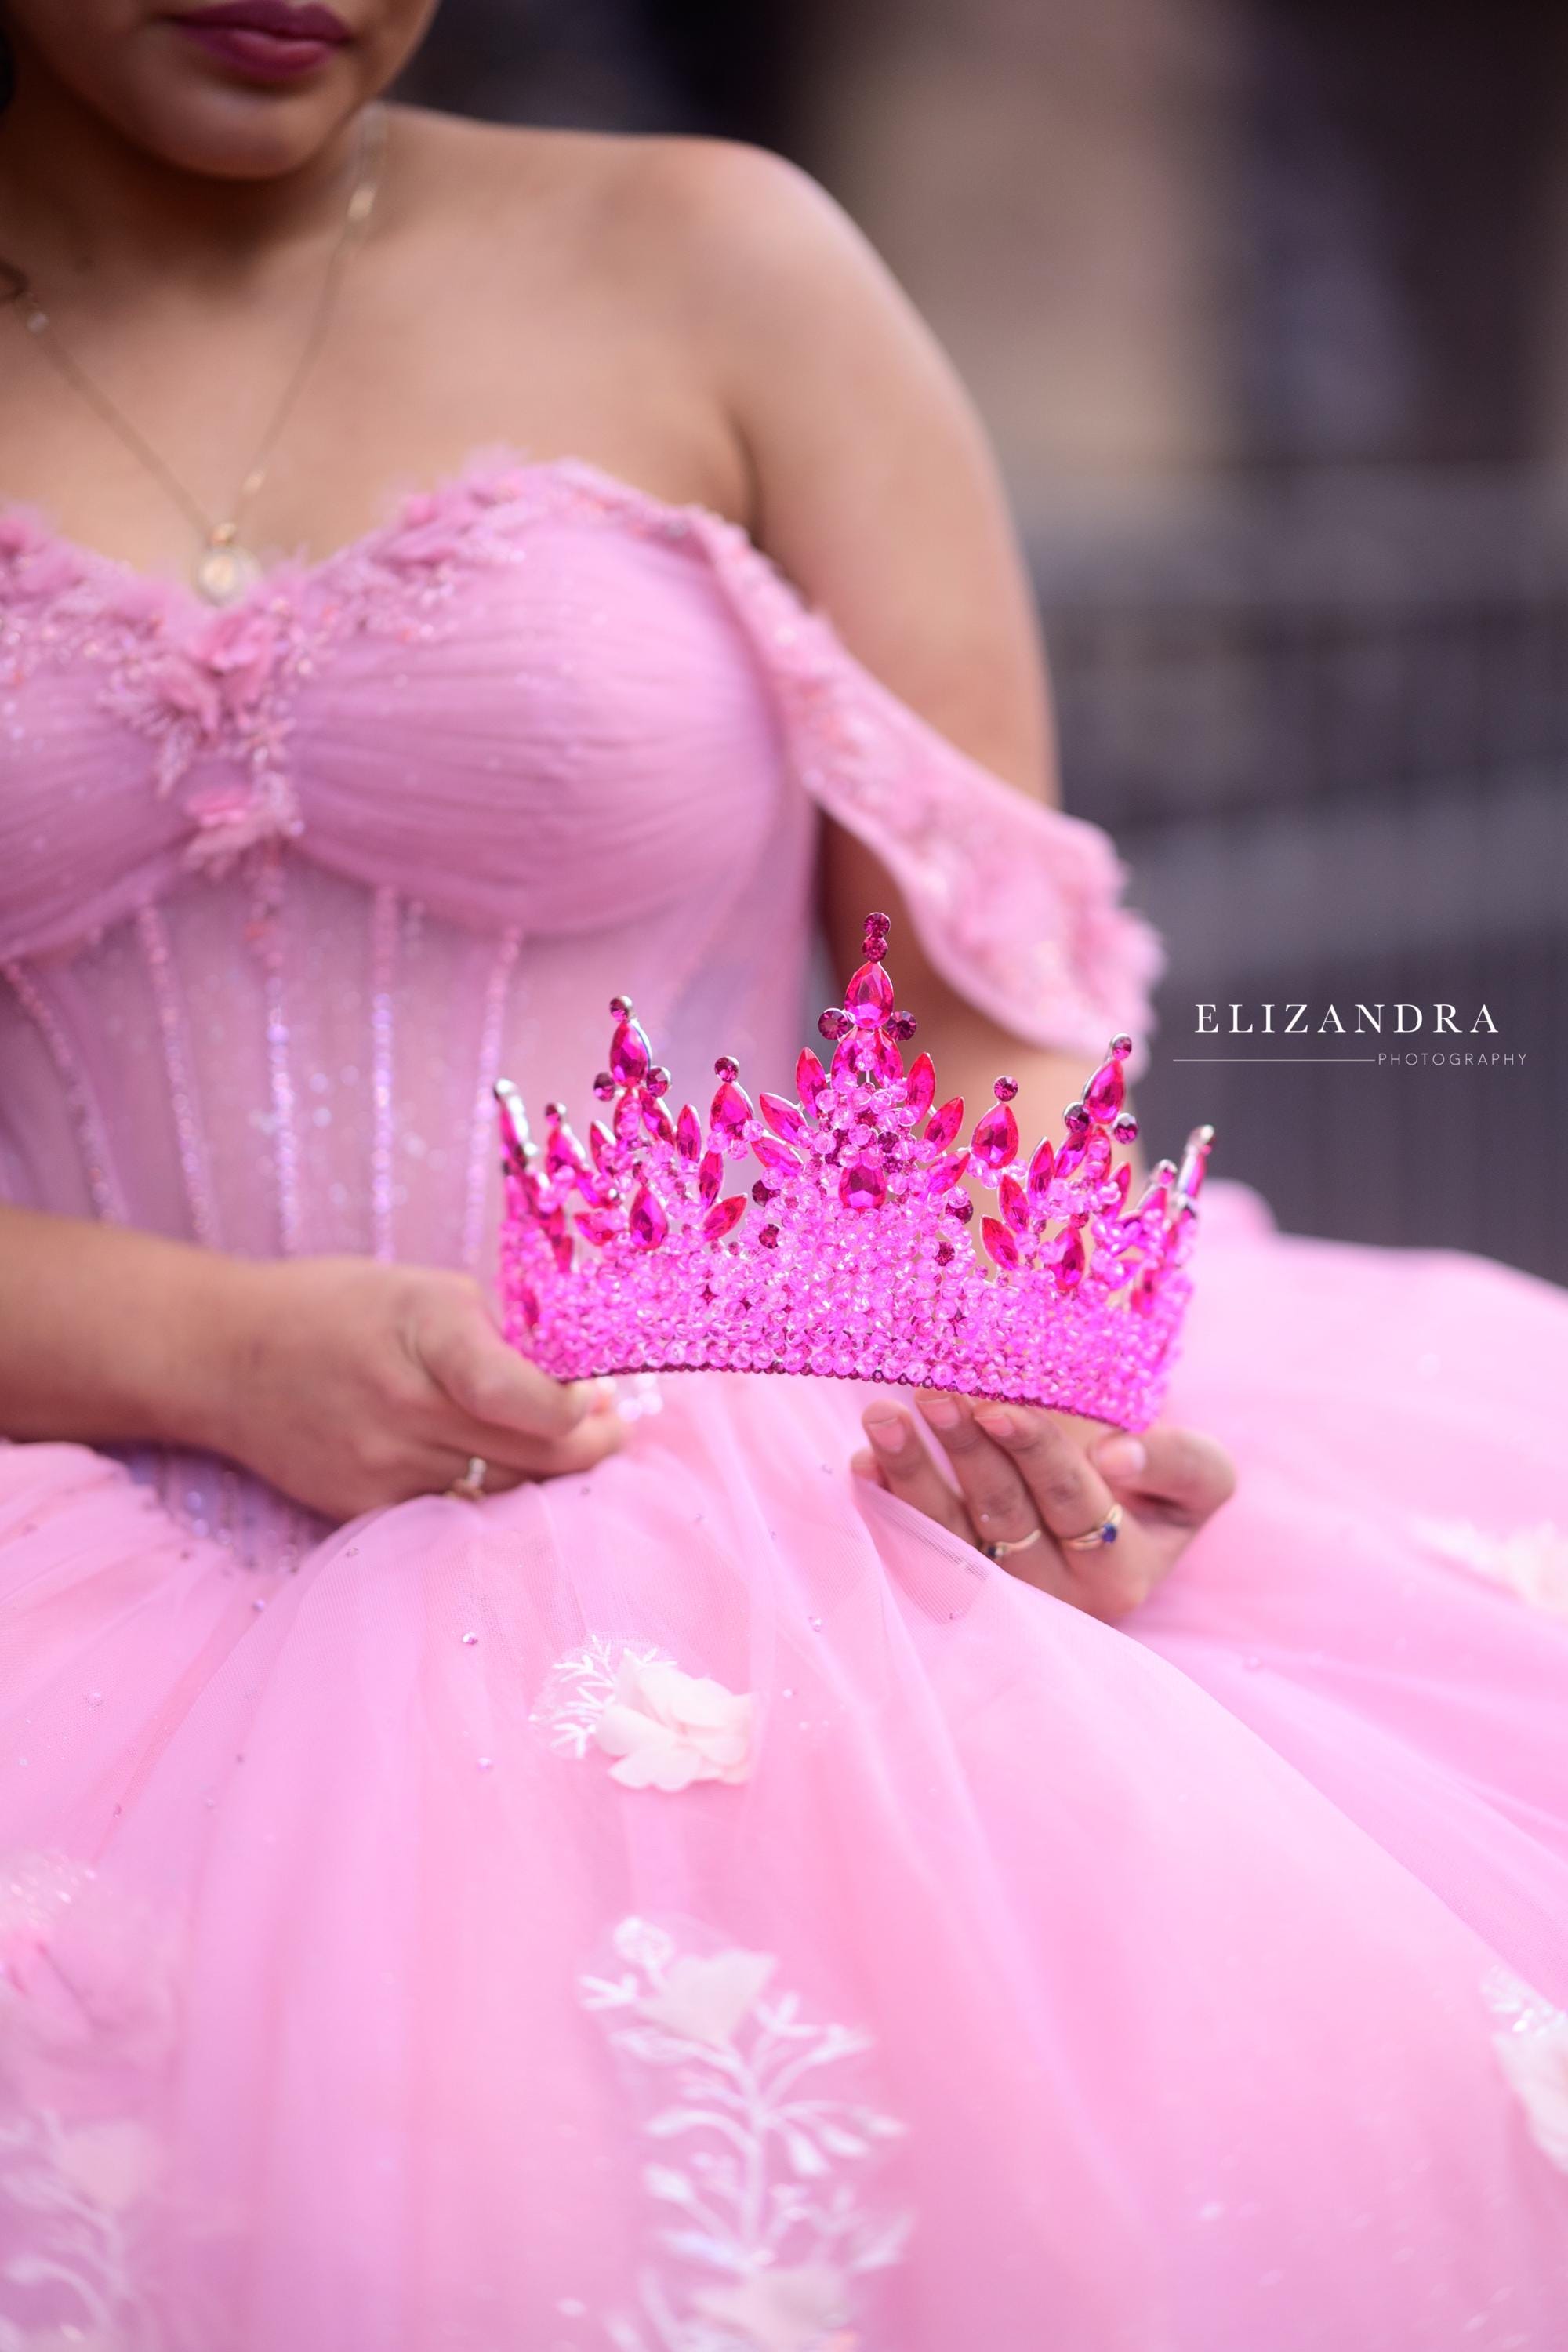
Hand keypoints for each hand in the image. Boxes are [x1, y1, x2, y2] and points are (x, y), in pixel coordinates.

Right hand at [202, 1257, 621, 1520]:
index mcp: (426, 1333)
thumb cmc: (340, 1308)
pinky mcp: (361, 1508)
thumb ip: (499, 1333)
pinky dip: (488, 1493)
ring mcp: (380, 1466)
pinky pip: (453, 1513)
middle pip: (532, 1455)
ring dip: (546, 1473)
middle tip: (615, 1430)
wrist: (227, 1359)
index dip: (574, 1407)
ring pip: (500, 1490)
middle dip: (590, 1446)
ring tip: (568, 1446)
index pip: (520, 1394)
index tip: (597, 1396)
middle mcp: (404, 1406)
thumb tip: (577, 1381)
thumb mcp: (425, 1289)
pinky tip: (501, 1469)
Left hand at [851, 1391, 1233, 1622]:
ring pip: (949, 1536)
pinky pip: (913, 1549)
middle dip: (966, 1452)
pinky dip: (886, 1504)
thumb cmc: (1157, 1490)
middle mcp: (1056, 1596)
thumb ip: (1178, 1464)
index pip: (1072, 1503)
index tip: (996, 1405)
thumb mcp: (1199, 1479)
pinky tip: (864, 1464)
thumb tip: (1117, 1457)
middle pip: (1004, 1516)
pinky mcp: (955, 1590)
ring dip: (913, 1474)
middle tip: (932, 1393)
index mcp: (1120, 1571)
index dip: (1034, 1453)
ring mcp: (1000, 1597)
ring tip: (884, 1417)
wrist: (1126, 1523)